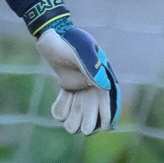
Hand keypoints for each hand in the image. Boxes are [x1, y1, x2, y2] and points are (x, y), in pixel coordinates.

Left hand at [36, 17, 119, 134]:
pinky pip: (66, 105)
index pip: (108, 101)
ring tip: (68, 122)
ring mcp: (79, 87)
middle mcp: (92, 85)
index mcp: (101, 77)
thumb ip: (93, 69)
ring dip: (74, 120)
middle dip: (88, 122)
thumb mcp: (82, 53)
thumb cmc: (71, 42)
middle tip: (82, 128)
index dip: (109, 116)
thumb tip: (106, 88)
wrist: (54, 34)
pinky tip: (58, 106)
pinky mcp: (67, 87)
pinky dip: (61, 109)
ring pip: (78, 111)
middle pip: (93, 111)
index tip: (105, 128)